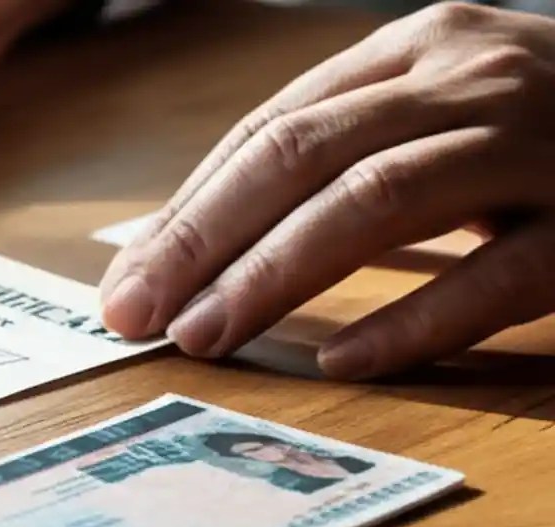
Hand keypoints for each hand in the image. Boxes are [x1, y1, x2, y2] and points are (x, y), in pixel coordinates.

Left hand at [98, 2, 554, 379]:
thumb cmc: (553, 126)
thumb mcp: (445, 109)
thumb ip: (345, 151)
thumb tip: (204, 238)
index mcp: (420, 46)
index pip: (272, 128)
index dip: (192, 208)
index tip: (132, 279)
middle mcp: (472, 79)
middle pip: (302, 156)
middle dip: (203, 240)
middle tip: (137, 314)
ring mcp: (540, 145)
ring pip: (378, 200)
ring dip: (275, 274)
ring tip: (205, 335)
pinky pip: (495, 277)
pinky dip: (410, 321)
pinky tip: (340, 363)